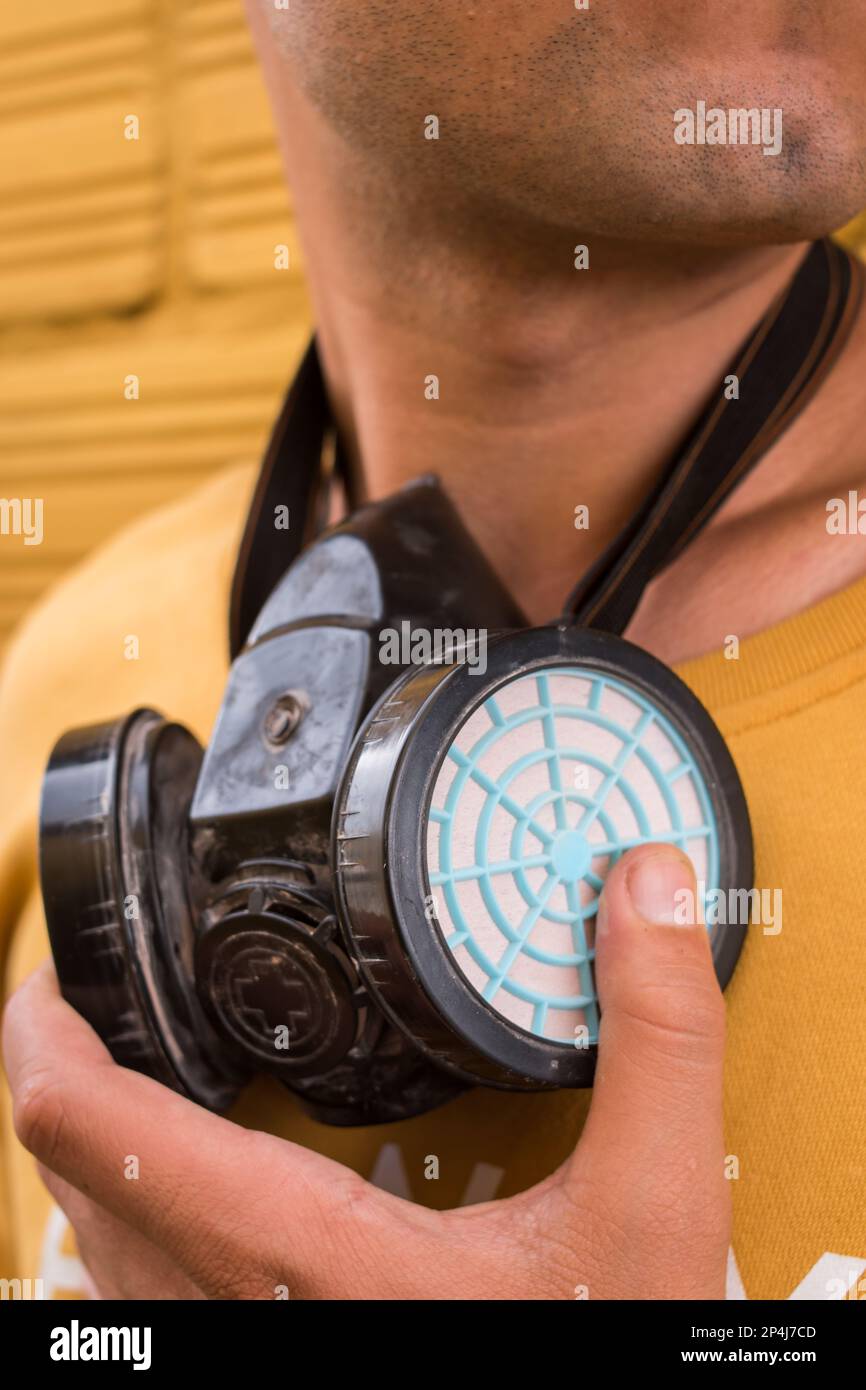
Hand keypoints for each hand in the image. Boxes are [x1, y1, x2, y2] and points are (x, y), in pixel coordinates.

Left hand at [3, 843, 729, 1299]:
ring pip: (100, 1234)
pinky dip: (149, 1203)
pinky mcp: (250, 1367)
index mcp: (295, 1251)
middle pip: (73, 1169)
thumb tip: (647, 887)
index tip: (66, 962)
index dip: (43, 1029)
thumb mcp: (648, 1219)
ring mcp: (229, 1352)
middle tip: (126, 989)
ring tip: (162, 1062)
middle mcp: (229, 1311)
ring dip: (110, 1139)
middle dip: (80, 1067)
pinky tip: (221, 1173)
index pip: (88, 1126)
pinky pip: (144, 1284)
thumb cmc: (591, 1374)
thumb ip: (654, 1042)